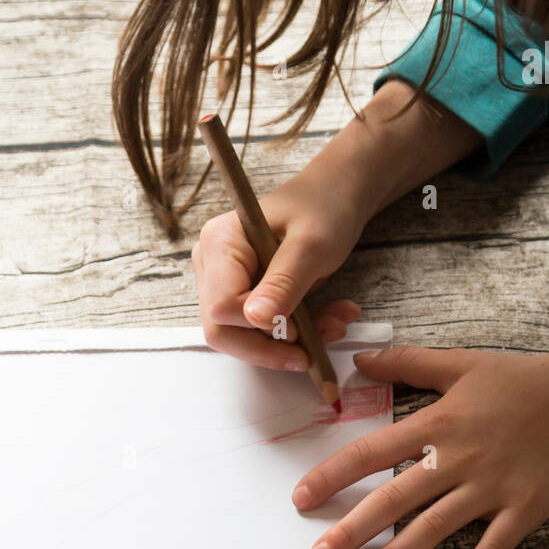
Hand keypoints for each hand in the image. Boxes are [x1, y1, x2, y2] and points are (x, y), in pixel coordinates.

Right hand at [191, 173, 364, 369]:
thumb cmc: (323, 208)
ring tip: (335, 325)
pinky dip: (295, 333)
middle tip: (312, 352)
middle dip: (271, 346)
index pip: (223, 306)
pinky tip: (329, 320)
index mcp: (219, 243)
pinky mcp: (242, 295)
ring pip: (243, 336)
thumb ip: (284, 282)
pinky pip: (260, 329)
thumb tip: (257, 319)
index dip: (259, 326)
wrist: (336, 196)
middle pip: (223, 330)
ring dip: (290, 343)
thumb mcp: (311, 246)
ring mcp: (224, 281)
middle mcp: (212, 264)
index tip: (299, 329)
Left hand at [292, 316, 548, 548]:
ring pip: (434, 528)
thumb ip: (408, 363)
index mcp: (440, 422)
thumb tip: (358, 362)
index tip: (301, 499)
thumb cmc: (526, 379)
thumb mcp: (462, 363)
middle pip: (394, 498)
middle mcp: (459, 457)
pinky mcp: (525, 509)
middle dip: (352, 530)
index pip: (373, 452)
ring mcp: (492, 487)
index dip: (333, 476)